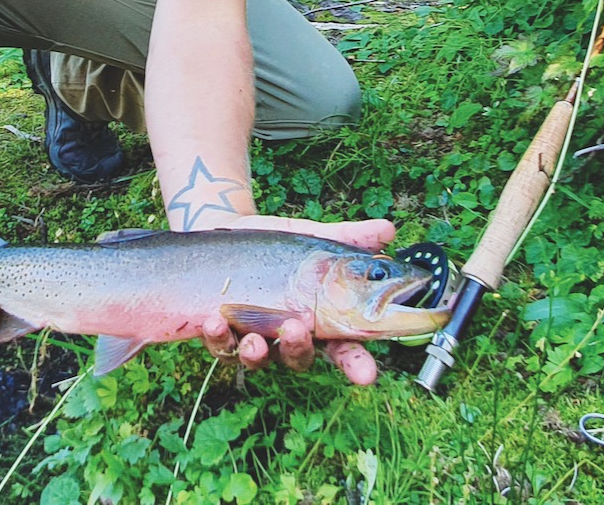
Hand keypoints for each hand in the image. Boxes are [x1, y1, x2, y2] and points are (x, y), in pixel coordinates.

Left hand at [196, 214, 395, 384]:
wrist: (227, 234)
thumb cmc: (277, 245)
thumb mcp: (311, 238)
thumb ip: (349, 238)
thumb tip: (388, 230)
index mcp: (318, 320)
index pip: (343, 349)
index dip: (356, 363)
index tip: (366, 373)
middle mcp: (287, 336)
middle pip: (300, 358)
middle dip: (299, 351)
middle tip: (298, 331)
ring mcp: (254, 337)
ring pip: (259, 359)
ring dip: (257, 353)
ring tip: (254, 339)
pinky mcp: (223, 333)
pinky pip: (221, 345)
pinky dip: (218, 337)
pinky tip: (215, 321)